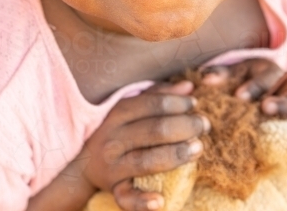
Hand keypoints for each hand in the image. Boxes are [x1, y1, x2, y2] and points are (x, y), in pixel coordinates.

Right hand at [73, 79, 211, 210]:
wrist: (82, 164)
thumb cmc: (115, 131)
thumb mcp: (130, 108)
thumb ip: (158, 95)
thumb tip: (189, 87)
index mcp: (117, 114)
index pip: (152, 105)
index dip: (178, 103)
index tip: (195, 105)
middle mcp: (113, 138)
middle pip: (155, 130)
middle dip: (185, 126)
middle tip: (204, 125)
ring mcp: (112, 165)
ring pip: (147, 161)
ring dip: (176, 154)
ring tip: (198, 148)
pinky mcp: (113, 188)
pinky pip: (127, 197)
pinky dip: (142, 201)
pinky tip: (160, 201)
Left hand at [201, 58, 286, 124]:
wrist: (254, 102)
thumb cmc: (239, 87)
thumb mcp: (230, 76)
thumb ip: (218, 75)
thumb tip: (207, 81)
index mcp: (272, 72)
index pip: (269, 75)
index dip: (256, 85)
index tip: (239, 96)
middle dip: (284, 102)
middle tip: (265, 108)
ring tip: (283, 133)